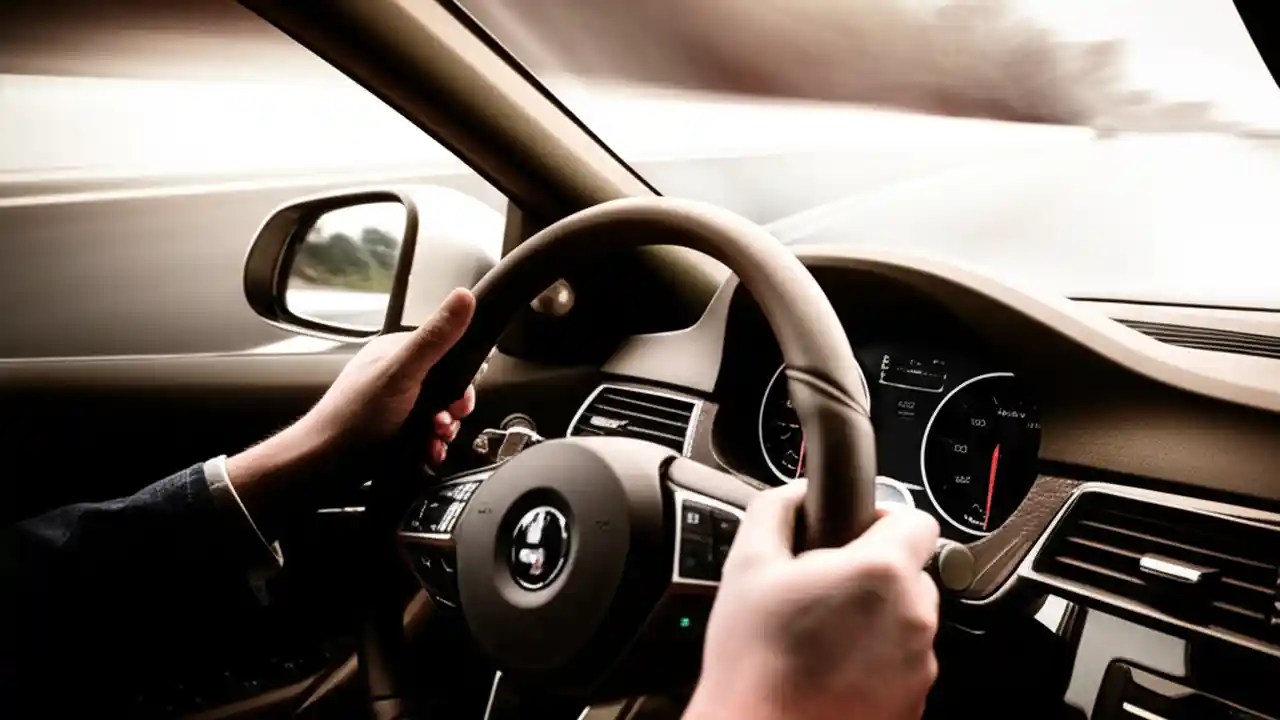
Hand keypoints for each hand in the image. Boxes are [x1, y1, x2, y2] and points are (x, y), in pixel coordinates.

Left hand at [289, 287, 477, 464]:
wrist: (328, 463)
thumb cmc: (356, 414)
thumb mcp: (402, 370)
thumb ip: (435, 337)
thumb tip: (463, 297)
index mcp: (398, 352)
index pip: (447, 353)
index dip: (461, 377)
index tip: (461, 397)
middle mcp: (398, 376)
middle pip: (447, 388)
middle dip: (452, 410)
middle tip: (445, 422)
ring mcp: (397, 405)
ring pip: (440, 414)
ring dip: (444, 431)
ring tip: (435, 439)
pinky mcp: (397, 431)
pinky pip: (428, 435)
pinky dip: (433, 446)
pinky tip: (429, 452)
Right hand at [685, 482, 940, 719]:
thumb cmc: (755, 661)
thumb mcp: (747, 565)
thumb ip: (778, 510)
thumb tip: (797, 493)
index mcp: (882, 573)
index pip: (916, 519)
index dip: (882, 520)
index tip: (852, 535)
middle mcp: (913, 618)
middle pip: (909, 573)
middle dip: (871, 576)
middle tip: (820, 592)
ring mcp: (919, 666)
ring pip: (905, 622)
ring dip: (873, 621)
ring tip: (820, 639)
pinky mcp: (913, 702)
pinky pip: (901, 665)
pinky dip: (874, 663)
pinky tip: (830, 671)